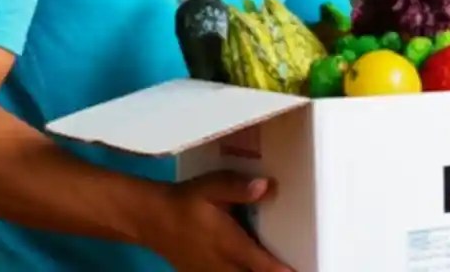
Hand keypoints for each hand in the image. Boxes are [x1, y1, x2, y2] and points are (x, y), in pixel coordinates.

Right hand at [143, 170, 294, 271]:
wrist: (152, 218)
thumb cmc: (186, 201)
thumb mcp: (211, 187)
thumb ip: (239, 188)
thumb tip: (267, 186)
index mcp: (229, 244)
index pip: (261, 264)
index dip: (281, 270)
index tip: (296, 269)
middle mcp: (223, 265)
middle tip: (294, 267)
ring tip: (277, 267)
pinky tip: (249, 266)